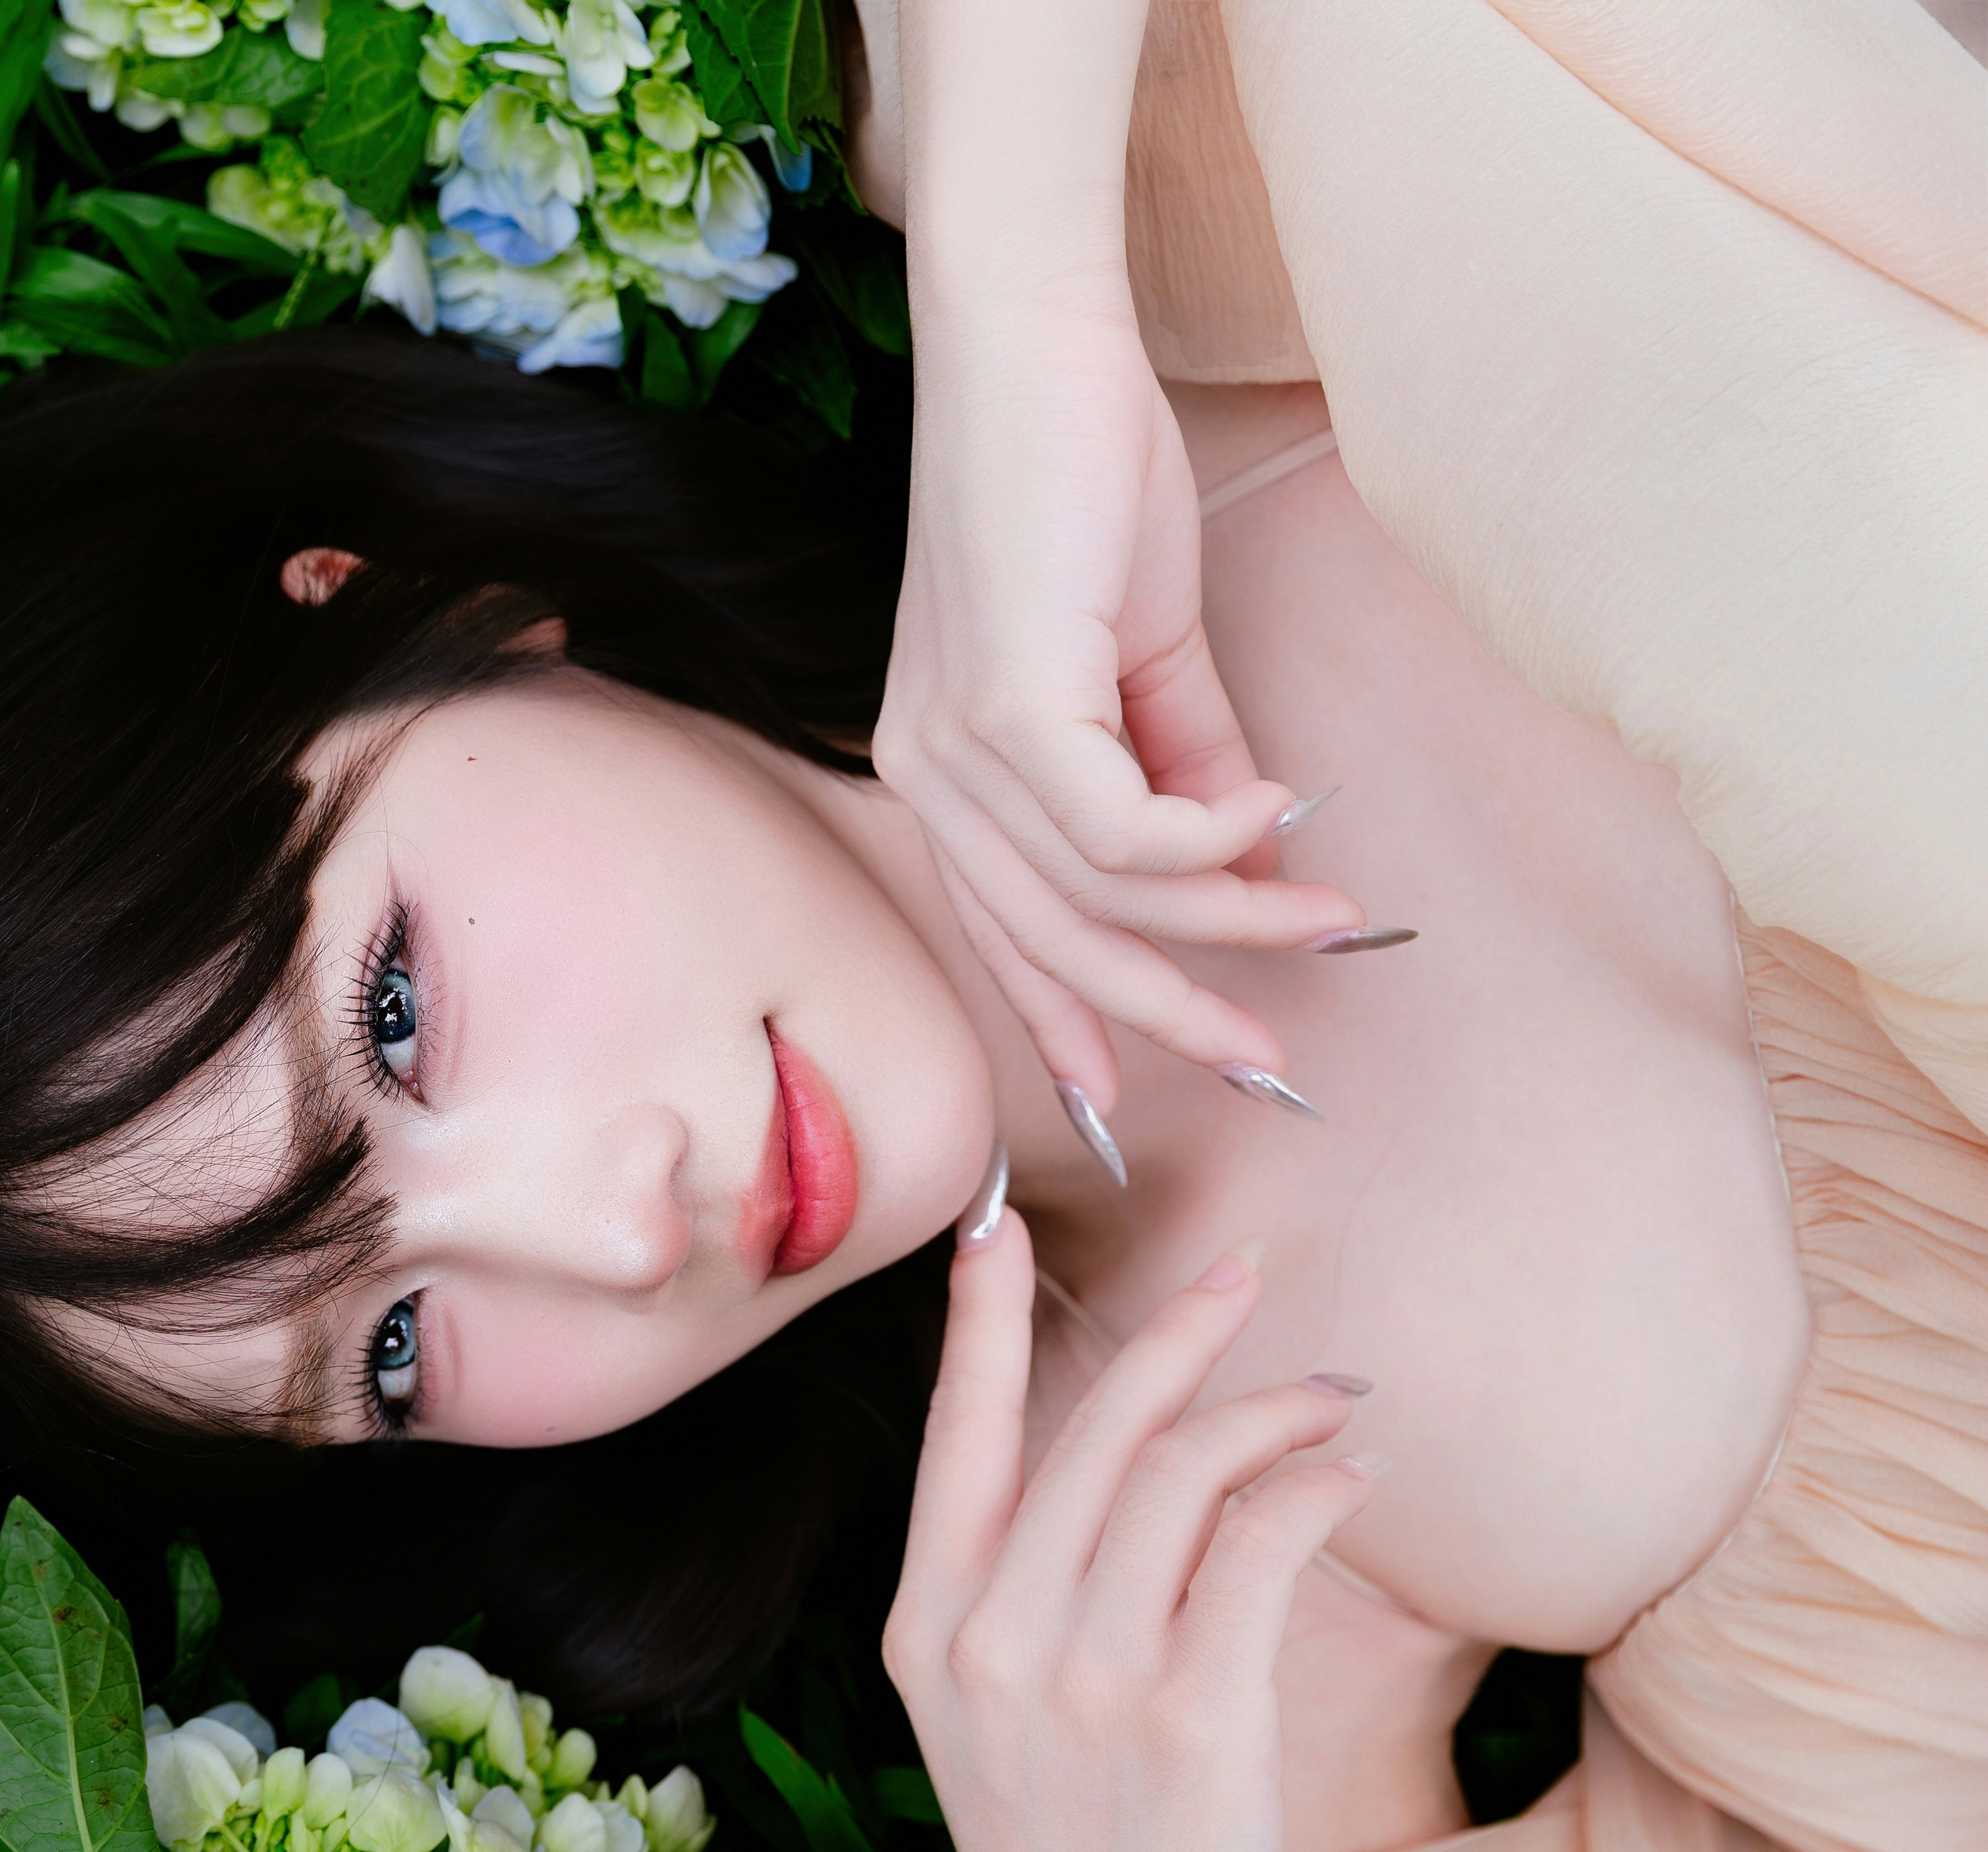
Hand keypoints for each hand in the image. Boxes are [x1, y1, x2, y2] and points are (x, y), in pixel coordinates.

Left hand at [850, 0, 1372, 1119]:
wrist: (1039, 350)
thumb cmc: (1081, 483)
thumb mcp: (1142, 651)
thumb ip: (1187, 761)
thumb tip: (1253, 862)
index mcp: (941, 771)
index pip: (1005, 935)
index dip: (1075, 1021)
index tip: (1140, 1092)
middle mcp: (927, 774)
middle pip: (1052, 945)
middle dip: (1172, 1015)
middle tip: (1273, 1058)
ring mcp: (956, 745)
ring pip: (1101, 898)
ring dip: (1231, 922)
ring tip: (1332, 917)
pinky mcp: (1007, 704)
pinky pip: (1118, 831)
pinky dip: (1211, 837)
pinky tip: (1279, 811)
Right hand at [881, 1216, 1377, 1851]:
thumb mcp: (996, 1718)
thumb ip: (1028, 1592)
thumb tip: (1132, 1451)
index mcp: (924, 1630)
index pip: (956, 1435)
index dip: (977, 1319)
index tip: (995, 1221)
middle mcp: (989, 1640)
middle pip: (1093, 1430)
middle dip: (1177, 1333)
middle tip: (1242, 1276)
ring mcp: (1084, 1679)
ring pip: (1187, 1473)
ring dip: (1274, 1411)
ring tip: (1334, 1403)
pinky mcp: (1192, 1719)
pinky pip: (1262, 1545)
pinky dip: (1315, 1488)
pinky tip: (1347, 1479)